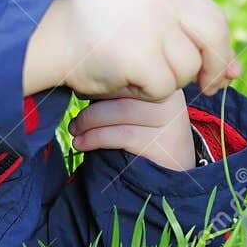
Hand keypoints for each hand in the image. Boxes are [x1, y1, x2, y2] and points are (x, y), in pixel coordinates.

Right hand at [24, 0, 242, 99]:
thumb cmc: (101, 35)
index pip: (216, 21)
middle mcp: (166, 2)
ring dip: (164, 82)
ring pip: (186, 71)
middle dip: (212, 69)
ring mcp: (154, 28)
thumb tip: (237, 73)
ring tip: (133, 70)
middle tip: (204, 88)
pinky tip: (122, 78)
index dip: (223, 52)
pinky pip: (162, 89)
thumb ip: (191, 41)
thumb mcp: (151, 26)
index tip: (220, 75)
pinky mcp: (141, 56)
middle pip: (213, 43)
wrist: (54, 38)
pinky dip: (144, 93)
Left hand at [68, 89, 195, 170]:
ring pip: (120, 111)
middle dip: (92, 105)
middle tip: (75, 120)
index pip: (126, 75)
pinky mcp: (163, 142)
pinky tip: (82, 143)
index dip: (100, 86)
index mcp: (161, 82)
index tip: (82, 95)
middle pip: (123, 90)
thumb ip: (119, 95)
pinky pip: (122, 134)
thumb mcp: (136, 109)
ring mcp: (170, 119)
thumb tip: (82, 85)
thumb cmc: (146, 136)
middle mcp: (170, 96)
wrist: (172, 171)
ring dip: (89, 122)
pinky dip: (95, 138)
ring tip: (75, 131)